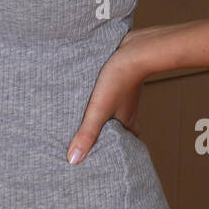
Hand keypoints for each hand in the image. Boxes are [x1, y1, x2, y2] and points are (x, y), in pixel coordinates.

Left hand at [66, 31, 150, 164]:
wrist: (134, 48)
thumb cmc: (118, 79)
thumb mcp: (98, 109)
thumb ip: (87, 133)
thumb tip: (74, 160)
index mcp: (126, 122)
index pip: (124, 144)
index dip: (116, 153)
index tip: (105, 160)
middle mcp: (127, 110)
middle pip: (118, 129)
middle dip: (107, 136)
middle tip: (93, 143)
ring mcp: (125, 95)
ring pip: (114, 112)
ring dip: (104, 117)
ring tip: (86, 122)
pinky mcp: (119, 80)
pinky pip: (111, 95)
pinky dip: (104, 100)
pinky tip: (91, 96)